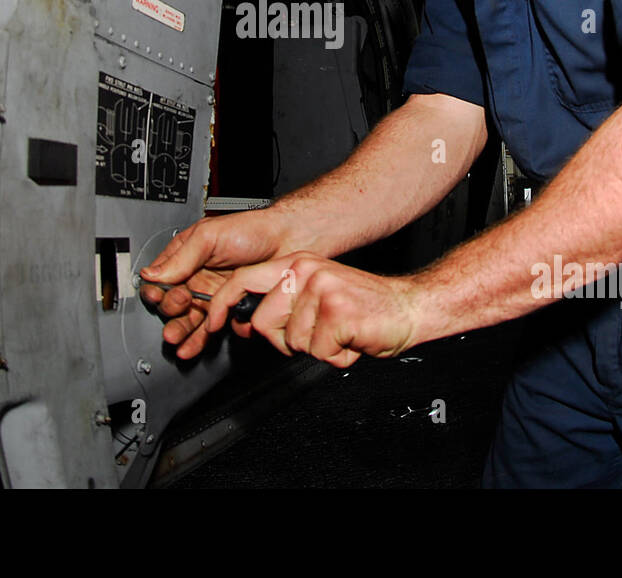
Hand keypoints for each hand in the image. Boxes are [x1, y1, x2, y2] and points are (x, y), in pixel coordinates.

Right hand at [139, 209, 289, 356]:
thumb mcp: (209, 237)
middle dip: (170, 308)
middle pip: (171, 302)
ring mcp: (211, 294)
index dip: (157, 289)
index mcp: (185, 256)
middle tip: (182, 303)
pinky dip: (197, 339)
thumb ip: (181, 258)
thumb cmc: (252, 230)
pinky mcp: (227, 309)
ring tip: (175, 337)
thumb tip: (152, 274)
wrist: (287, 241)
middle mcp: (196, 276)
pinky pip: (208, 328)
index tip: (160, 294)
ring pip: (187, 319)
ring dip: (179, 329)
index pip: (160, 278)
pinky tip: (189, 346)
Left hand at [204, 253, 422, 367]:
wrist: (407, 307)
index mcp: (297, 264)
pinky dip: (336, 356)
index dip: (224, 306)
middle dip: (285, 341)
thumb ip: (285, 300)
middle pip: (263, 321)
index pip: (244, 280)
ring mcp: (321, 289)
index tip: (214, 322)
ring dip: (316, 348)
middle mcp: (306, 271)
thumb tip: (248, 321)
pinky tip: (350, 340)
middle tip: (314, 335)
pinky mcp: (337, 312)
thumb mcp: (318, 292)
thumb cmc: (364, 306)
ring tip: (337, 334)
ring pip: (291, 341)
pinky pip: (318, 352)